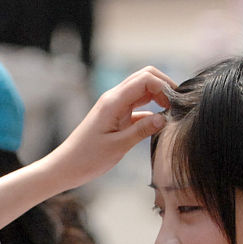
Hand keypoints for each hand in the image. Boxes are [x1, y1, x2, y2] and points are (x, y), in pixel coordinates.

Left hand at [0, 65, 174, 228]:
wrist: (66, 167)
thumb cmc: (88, 159)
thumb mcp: (118, 147)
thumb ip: (142, 130)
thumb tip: (164, 118)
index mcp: (113, 101)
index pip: (145, 78)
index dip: (164, 86)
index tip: (174, 105)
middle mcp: (114, 98)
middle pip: (145, 76)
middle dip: (163, 86)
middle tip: (176, 105)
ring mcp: (114, 106)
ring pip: (142, 89)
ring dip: (158, 96)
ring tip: (171, 113)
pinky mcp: (115, 116)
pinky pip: (137, 105)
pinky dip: (151, 109)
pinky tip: (159, 123)